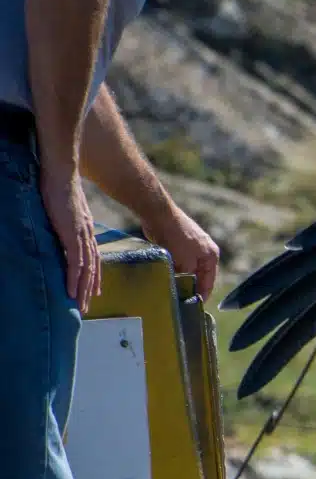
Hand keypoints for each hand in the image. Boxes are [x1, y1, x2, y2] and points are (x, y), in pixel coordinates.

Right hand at [39, 161, 99, 314]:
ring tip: (80, 306)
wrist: (61, 172)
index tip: (93, 290)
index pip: (93, 258)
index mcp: (87, 230)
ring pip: (85, 270)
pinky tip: (71, 291)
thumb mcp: (64, 209)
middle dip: (89, 289)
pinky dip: (73, 279)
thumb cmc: (59, 186)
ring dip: (82, 290)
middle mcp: (88, 236)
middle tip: (87, 306)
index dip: (93, 276)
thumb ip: (66, 221)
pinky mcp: (72, 236)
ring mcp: (81, 236)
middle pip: (92, 269)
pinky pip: (75, 263)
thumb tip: (60, 227)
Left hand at [141, 201, 219, 300]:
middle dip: (190, 287)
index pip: (209, 283)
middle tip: (180, 300)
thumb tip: (182, 292)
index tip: (191, 308)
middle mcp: (206, 251)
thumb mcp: (184, 263)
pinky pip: (180, 261)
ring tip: (172, 289)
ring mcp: (193, 246)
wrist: (159, 214)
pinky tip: (166, 274)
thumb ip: (186, 278)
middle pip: (199, 276)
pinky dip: (175, 268)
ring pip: (188, 269)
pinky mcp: (181, 242)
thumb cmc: (175, 238)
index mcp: (212, 256)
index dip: (200, 296)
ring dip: (181, 277)